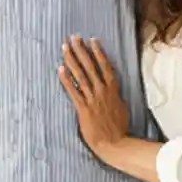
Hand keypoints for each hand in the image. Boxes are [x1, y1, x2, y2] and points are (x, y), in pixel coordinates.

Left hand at [58, 36, 129, 158]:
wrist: (115, 143)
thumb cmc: (119, 127)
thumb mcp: (121, 107)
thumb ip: (115, 95)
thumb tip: (112, 89)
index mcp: (113, 90)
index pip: (105, 66)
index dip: (98, 52)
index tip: (92, 40)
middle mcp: (102, 91)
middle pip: (90, 66)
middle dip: (81, 50)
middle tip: (74, 37)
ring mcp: (93, 99)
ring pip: (80, 75)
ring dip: (72, 60)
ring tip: (65, 48)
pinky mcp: (83, 108)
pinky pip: (73, 91)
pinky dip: (66, 80)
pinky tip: (60, 69)